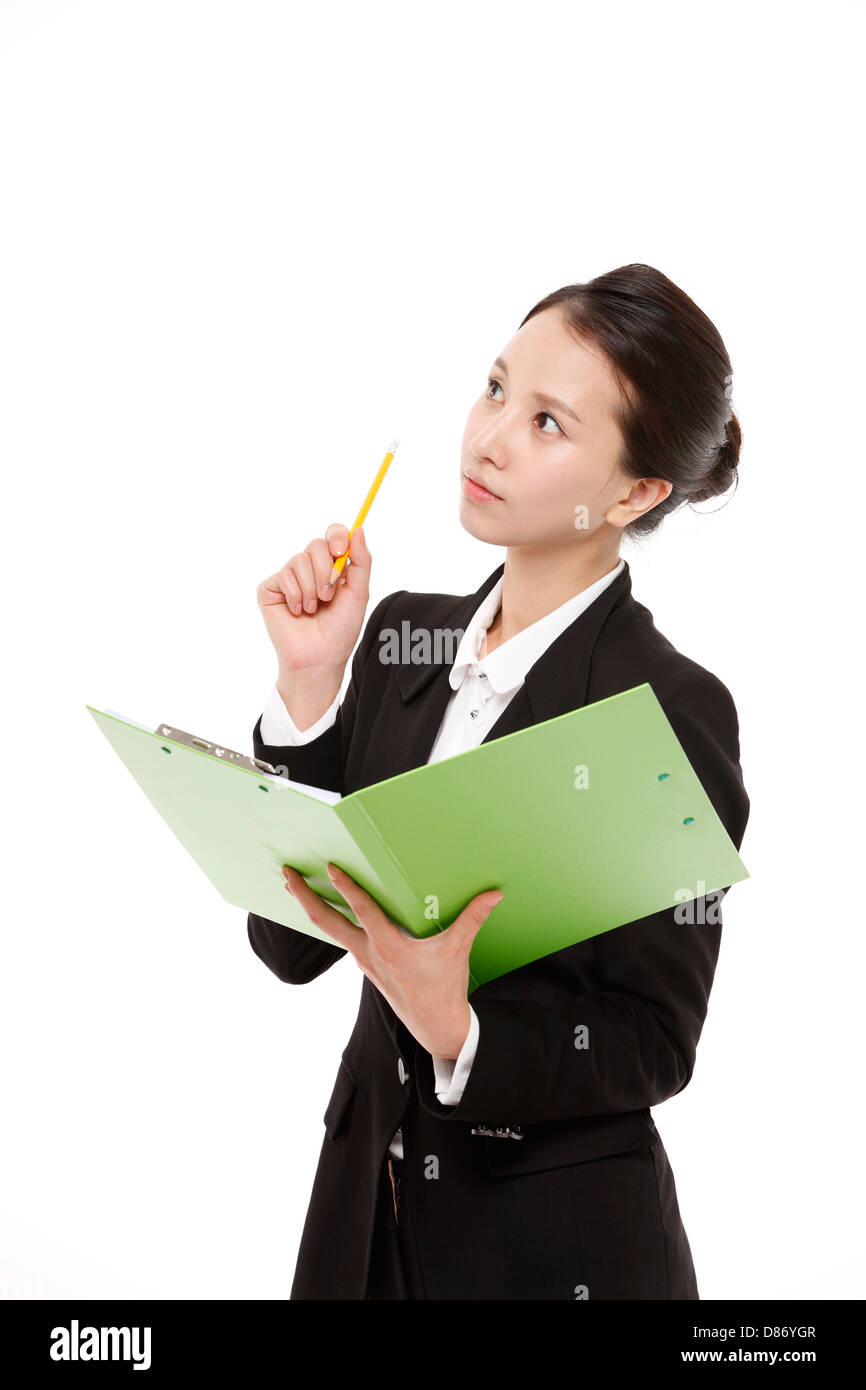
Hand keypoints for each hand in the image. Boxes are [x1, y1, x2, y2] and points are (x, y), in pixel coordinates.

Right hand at [256, 524, 371, 680]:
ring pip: (299, 560)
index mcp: (332, 567)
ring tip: (313, 609)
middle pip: (316, 544)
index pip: (333, 535)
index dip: (336, 536)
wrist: (319, 657)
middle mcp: (310, 568)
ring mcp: (289, 577)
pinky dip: (295, 595)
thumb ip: (361, 561)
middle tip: (328, 596)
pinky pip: (283, 576)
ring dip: (311, 588)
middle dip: (326, 571)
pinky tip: (297, 612)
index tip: (340, 552)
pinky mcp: (271, 588)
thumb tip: (358, 529)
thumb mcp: (358, 593)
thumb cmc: (340, 630)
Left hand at [282, 862, 503, 1059]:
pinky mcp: (367, 966)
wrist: (435, 1025)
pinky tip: (328, 913)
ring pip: (330, 930)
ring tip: (295, 888)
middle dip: (304, 896)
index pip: (361, 910)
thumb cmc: (444, 988)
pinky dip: (330, 922)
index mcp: (389, 946)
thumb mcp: (458, 949)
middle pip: (325, 921)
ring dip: (311, 907)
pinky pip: (342, 938)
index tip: (330, 867)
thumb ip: (473, 917)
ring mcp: (364, 960)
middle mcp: (369, 952)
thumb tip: (494, 893)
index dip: (345, 887)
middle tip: (286, 874)